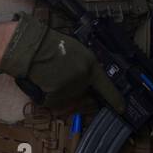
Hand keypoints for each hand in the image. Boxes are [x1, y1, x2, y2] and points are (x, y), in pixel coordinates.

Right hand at [0, 14, 124, 112]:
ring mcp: (72, 86)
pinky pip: (51, 101)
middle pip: (81, 91)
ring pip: (65, 96)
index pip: (106, 85)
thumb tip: (82, 79)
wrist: (30, 45)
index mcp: (90, 63)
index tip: (123, 109)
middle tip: (56, 74)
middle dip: (70, 87)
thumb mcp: (74, 52)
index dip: (114, 98)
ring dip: (56, 90)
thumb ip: (82, 65)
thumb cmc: (48, 44)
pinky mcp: (58, 94)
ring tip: (45, 74)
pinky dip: (44, 95)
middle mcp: (85, 76)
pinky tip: (39, 81)